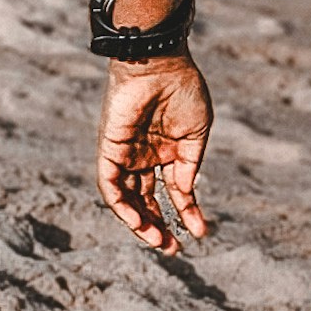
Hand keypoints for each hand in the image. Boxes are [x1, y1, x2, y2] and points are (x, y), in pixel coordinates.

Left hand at [97, 55, 214, 252]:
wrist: (159, 63)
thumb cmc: (182, 90)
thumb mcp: (195, 133)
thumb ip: (189, 165)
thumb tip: (185, 195)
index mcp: (167, 150)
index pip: (173, 191)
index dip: (186, 213)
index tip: (200, 232)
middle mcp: (144, 156)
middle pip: (146, 200)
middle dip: (159, 226)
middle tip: (173, 248)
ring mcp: (126, 154)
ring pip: (128, 199)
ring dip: (141, 223)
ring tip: (160, 241)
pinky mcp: (110, 150)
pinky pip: (110, 185)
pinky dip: (122, 206)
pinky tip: (138, 222)